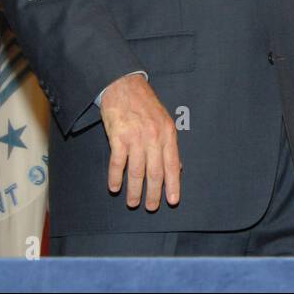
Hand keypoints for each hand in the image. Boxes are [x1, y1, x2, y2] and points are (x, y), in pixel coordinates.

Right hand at [99, 73, 180, 210]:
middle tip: (151, 207)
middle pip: (155, 172)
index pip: (173, 165)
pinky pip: (117, 163)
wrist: (123, 86)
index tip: (173, 200)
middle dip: (154, 193)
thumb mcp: (165, 121)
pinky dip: (116, 177)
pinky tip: (114, 187)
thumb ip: (170, 145)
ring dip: (134, 190)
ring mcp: (136, 137)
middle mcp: (154, 137)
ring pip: (137, 171)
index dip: (173, 184)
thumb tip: (179, 168)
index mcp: (168, 134)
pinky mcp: (118, 137)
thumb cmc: (145, 105)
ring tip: (133, 202)